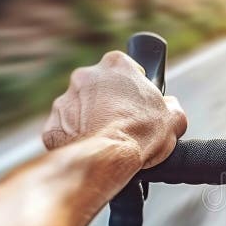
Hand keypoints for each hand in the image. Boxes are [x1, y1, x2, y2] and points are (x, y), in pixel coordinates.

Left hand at [42, 51, 186, 169]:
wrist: (107, 159)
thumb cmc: (140, 135)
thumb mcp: (174, 119)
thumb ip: (172, 106)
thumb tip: (170, 107)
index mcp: (117, 65)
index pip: (128, 68)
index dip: (136, 87)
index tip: (140, 103)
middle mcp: (87, 75)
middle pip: (102, 87)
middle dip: (112, 103)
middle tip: (126, 124)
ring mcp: (66, 99)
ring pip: (82, 108)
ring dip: (93, 120)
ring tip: (109, 141)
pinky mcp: (52, 124)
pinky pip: (66, 130)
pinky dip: (77, 139)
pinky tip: (93, 150)